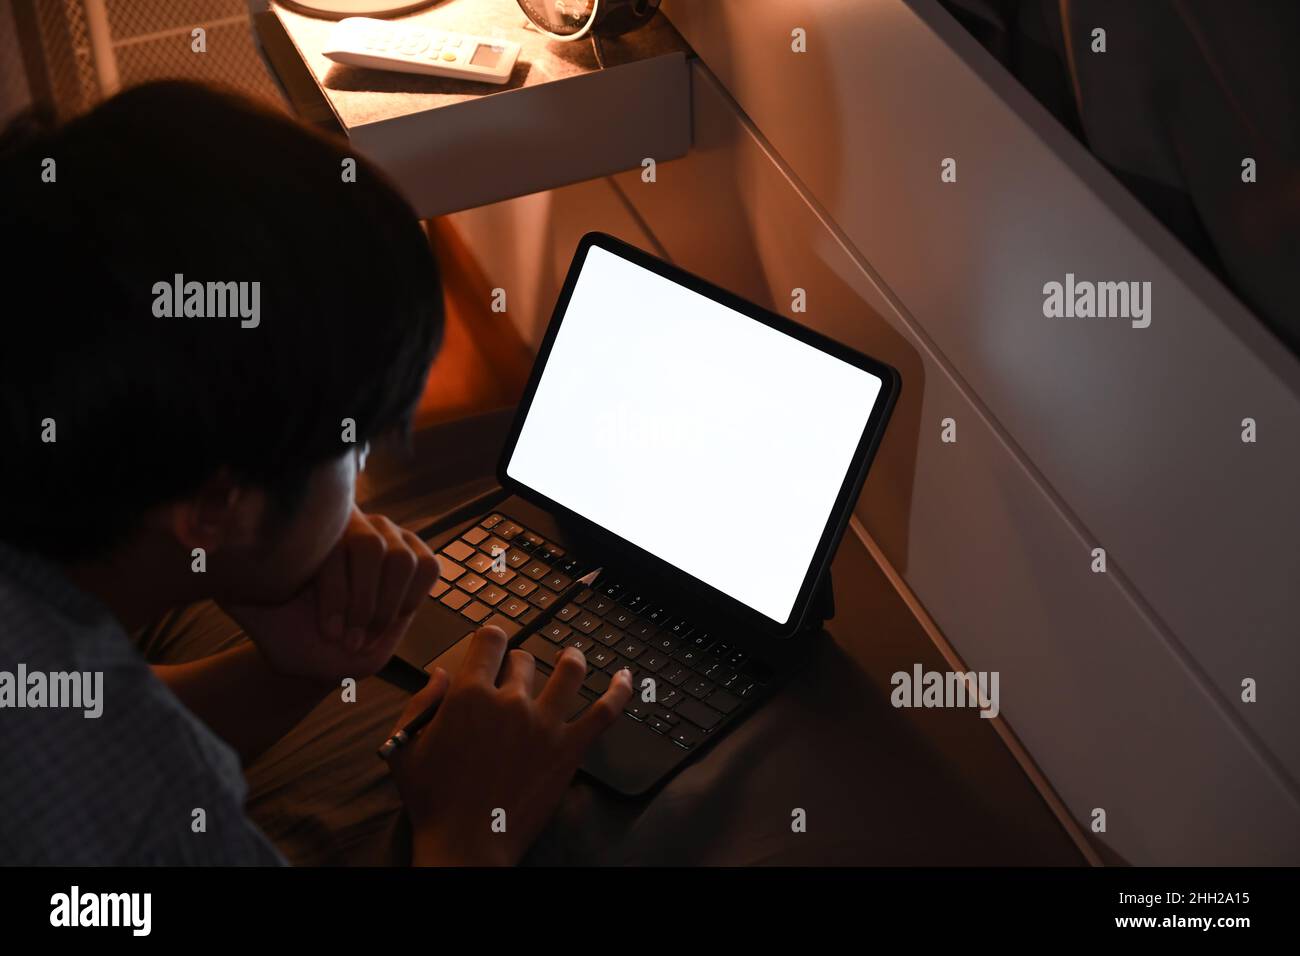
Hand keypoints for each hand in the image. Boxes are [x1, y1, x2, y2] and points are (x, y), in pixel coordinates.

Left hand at [224, 506, 441, 682]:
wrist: (315, 654)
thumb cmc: (280, 627)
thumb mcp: (245, 601)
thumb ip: (224, 573)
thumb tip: (206, 547)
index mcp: (314, 525)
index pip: (333, 546)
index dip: (334, 594)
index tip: (326, 633)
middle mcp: (355, 521)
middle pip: (372, 548)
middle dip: (361, 602)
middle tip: (345, 639)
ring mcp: (390, 537)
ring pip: (402, 559)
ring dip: (384, 607)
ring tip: (363, 637)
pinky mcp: (418, 558)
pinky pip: (428, 567)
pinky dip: (410, 598)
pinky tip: (387, 622)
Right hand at [387, 625, 633, 865]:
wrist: (466, 845)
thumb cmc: (433, 801)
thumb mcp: (407, 746)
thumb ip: (422, 702)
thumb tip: (441, 674)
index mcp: (469, 695)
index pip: (490, 640)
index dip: (491, 639)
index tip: (492, 644)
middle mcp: (510, 700)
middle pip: (524, 660)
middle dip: (518, 664)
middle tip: (515, 676)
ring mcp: (545, 723)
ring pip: (568, 671)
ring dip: (570, 659)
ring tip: (571, 655)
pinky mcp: (569, 748)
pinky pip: (604, 711)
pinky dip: (619, 690)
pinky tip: (626, 677)